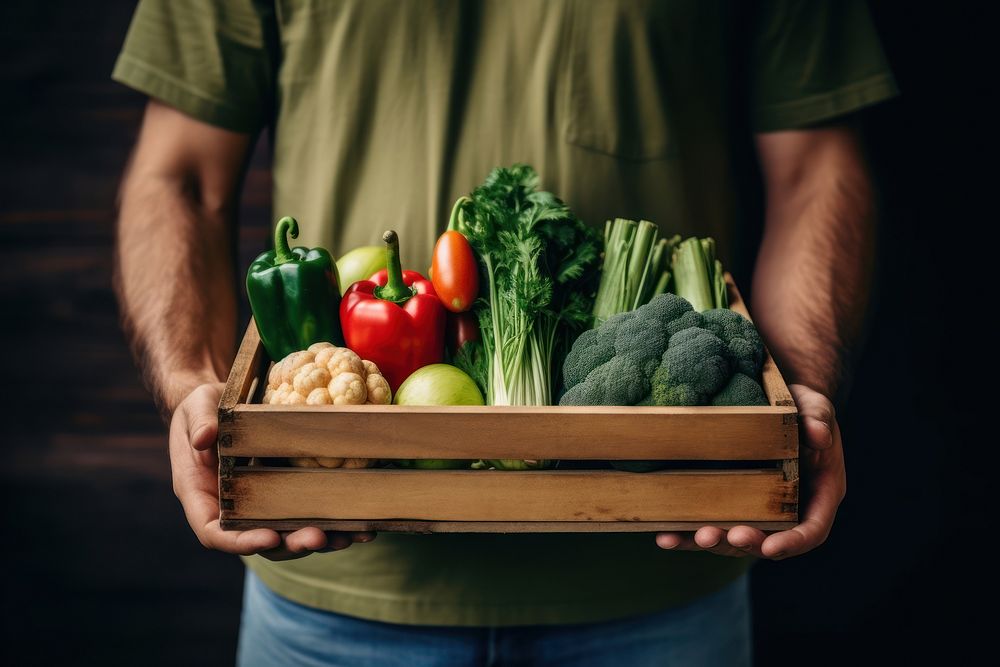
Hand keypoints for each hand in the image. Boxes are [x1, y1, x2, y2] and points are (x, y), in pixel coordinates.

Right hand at [170, 383, 375, 560]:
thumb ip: (199, 421)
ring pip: (289, 534)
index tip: (270, 538)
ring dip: (320, 539)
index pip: (217, 533)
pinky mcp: (286, 493)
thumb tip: (203, 439)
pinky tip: (361, 524)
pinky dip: (333, 521)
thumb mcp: (196, 407)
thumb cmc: (203, 406)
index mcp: (203, 497)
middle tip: (320, 537)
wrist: (224, 403)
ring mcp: (261, 504)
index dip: (243, 542)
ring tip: (350, 536)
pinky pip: (307, 513)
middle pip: (261, 541)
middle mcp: (233, 509)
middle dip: (292, 544)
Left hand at [655, 383, 844, 559]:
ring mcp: (755, 510)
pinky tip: (665, 536)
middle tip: (726, 536)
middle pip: (767, 540)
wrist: (777, 403)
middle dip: (745, 542)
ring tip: (692, 537)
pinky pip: (708, 523)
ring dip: (712, 542)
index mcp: (817, 496)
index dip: (792, 542)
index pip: (810, 530)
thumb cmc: (803, 408)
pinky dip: (687, 534)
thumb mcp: (816, 408)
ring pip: (734, 539)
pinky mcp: (727, 503)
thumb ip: (818, 420)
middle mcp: (786, 511)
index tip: (771, 547)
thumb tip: (820, 435)